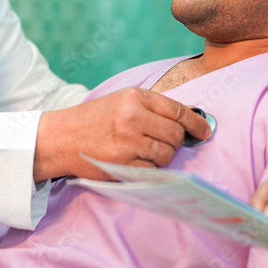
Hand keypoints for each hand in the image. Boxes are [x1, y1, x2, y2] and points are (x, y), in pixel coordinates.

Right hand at [33, 87, 211, 180]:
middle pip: (175, 134)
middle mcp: (131, 118)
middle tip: (165, 141)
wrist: (62, 137)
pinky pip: (152, 170)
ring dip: (163, 155)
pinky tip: (137, 160)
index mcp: (134, 97)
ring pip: (166, 154)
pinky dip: (150, 168)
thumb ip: (154, 107)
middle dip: (176, 140)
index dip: (196, 123)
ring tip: (147, 150)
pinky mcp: (121, 165)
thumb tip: (190, 118)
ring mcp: (126, 143)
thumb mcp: (123, 100)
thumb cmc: (96, 118)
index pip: (177, 110)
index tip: (205, 131)